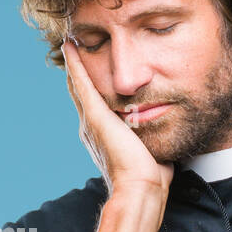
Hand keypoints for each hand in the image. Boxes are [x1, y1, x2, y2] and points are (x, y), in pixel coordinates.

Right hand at [63, 39, 173, 198]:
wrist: (140, 188)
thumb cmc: (149, 177)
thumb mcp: (149, 150)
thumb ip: (150, 138)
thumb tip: (162, 134)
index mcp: (102, 136)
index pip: (93, 105)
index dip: (90, 87)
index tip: (90, 69)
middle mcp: (90, 128)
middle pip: (80, 93)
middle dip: (77, 72)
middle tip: (73, 50)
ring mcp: (90, 121)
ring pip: (78, 86)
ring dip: (73, 64)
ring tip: (69, 44)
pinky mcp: (94, 116)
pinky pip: (81, 84)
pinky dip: (75, 65)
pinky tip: (71, 47)